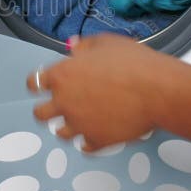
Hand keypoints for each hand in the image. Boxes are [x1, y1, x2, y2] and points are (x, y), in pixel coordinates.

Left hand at [27, 34, 177, 150]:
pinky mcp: (98, 140)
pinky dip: (88, 141)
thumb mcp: (106, 43)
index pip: (34, 83)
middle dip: (47, 110)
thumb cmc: (134, 63)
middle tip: (58, 106)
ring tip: (80, 119)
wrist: (157, 90)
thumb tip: (74, 46)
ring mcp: (80, 124)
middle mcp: (65, 102)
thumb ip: (85, 45)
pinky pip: (85, 147)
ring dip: (67, 126)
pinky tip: (95, 133)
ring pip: (60, 133)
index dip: (38, 83)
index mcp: (62, 75)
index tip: (42, 85)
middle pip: (39, 114)